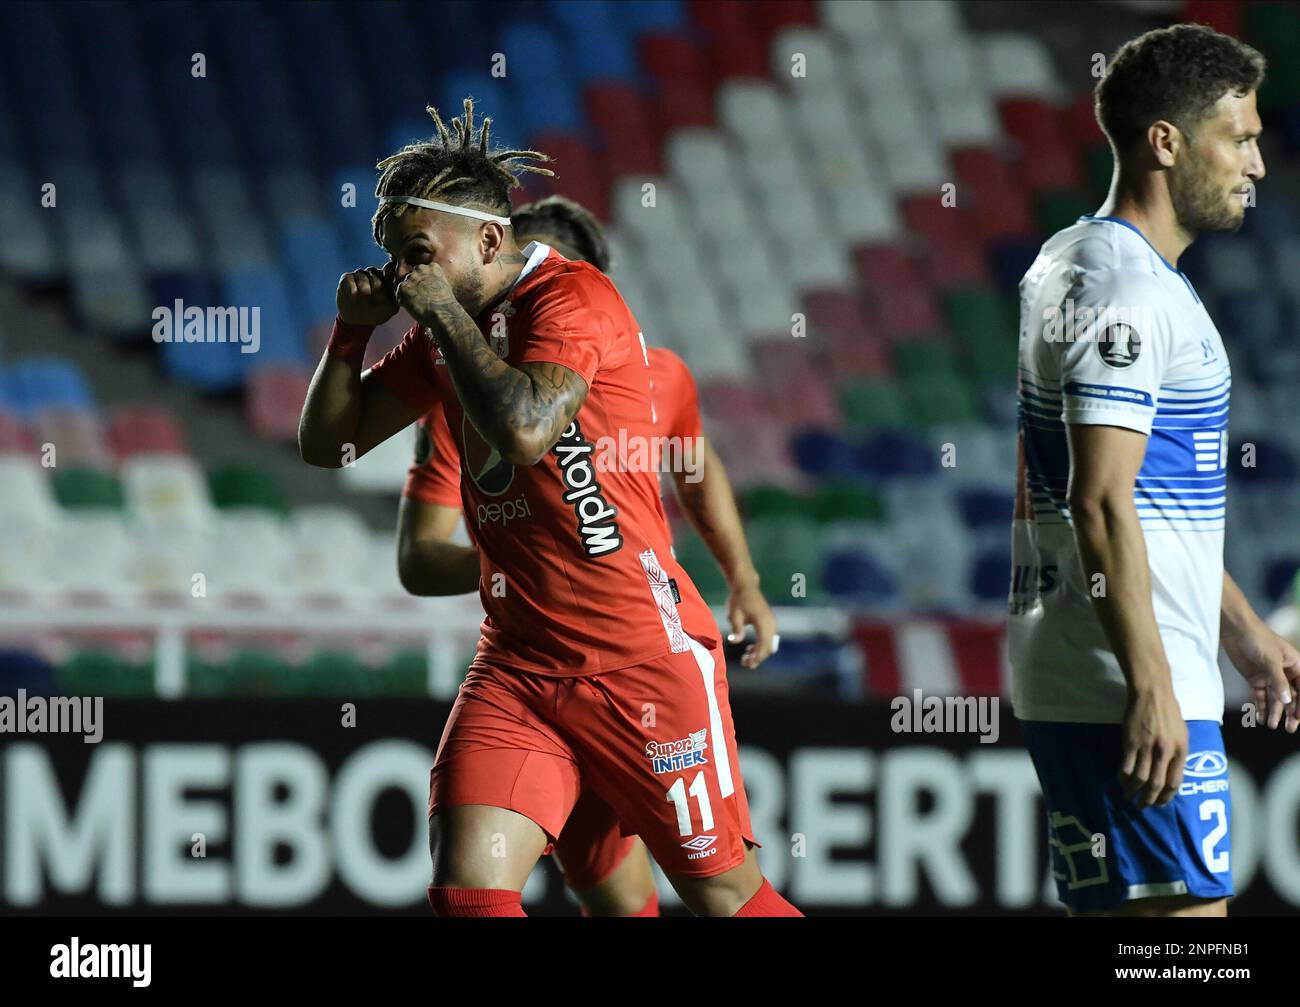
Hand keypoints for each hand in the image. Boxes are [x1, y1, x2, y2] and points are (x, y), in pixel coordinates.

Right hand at [336, 265, 397, 325]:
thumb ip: (396, 298)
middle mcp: (372, 275)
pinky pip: (349, 278)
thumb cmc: (378, 314)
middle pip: (374, 272)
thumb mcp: (390, 309)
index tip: (390, 289)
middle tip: (378, 296)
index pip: (389, 269)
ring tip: (366, 295)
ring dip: (364, 285)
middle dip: (376, 283)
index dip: (389, 276)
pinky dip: (352, 286)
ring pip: (361, 274)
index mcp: (385, 279)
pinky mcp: (346, 280)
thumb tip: (398, 290)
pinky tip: (354, 295)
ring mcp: (359, 276)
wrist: (358, 322)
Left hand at [395, 262, 457, 327]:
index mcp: (432, 267)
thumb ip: (433, 281)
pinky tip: (414, 306)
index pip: (421, 270)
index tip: (427, 290)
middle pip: (411, 275)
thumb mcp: (444, 286)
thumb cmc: (447, 305)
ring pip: (404, 284)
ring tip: (418, 303)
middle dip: (414, 285)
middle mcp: (420, 268)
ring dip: (408, 293)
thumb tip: (426, 286)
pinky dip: (403, 301)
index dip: (422, 281)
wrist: (443, 313)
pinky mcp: (403, 287)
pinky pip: (398, 294)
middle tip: (421, 297)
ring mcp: (411, 277)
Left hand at [726, 581, 777, 668]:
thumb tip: (735, 641)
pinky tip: (750, 649)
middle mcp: (771, 624)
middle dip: (758, 657)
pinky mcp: (770, 622)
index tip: (748, 664)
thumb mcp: (734, 615)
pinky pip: (768, 638)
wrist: (745, 586)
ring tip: (746, 657)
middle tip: (745, 663)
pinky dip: (761, 646)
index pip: (764, 645)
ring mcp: (772, 623)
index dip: (757, 657)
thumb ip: (736, 629)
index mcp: (763, 623)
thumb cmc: (739, 599)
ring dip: (759, 652)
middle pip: (768, 647)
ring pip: (769, 644)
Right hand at [1118, 685, 1186, 807]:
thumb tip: (1171, 773)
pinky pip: (1126, 766)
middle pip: (1156, 784)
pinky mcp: (1130, 742)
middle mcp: (1165, 752)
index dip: (1166, 797)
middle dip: (1149, 799)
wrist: (1152, 692)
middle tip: (1142, 805)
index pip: (1175, 782)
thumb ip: (1177, 754)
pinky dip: (1122, 777)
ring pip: (1140, 778)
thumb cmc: (1169, 711)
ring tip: (1128, 796)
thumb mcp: (1182, 734)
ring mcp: (1147, 747)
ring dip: (1133, 791)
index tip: (1159, 803)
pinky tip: (1120, 781)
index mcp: (1181, 750)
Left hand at [1224, 617, 1299, 731]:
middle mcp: (1284, 672)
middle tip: (1289, 728)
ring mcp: (1269, 675)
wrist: (1234, 628)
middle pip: (1291, 696)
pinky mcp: (1254, 677)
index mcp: (1295, 664)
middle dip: (1291, 712)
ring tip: (1272, 726)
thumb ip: (1279, 681)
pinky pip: (1260, 695)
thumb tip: (1289, 701)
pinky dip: (1261, 706)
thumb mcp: (1270, 660)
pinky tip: (1261, 718)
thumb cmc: (1257, 638)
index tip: (1299, 718)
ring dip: (1275, 712)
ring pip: (1275, 698)